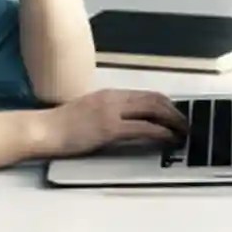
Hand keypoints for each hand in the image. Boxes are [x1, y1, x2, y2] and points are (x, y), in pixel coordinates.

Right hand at [30, 89, 188, 158]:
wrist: (44, 130)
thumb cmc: (62, 126)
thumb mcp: (89, 112)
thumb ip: (109, 113)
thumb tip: (128, 122)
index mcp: (109, 94)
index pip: (145, 94)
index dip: (166, 104)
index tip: (177, 114)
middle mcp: (113, 98)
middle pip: (154, 99)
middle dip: (175, 111)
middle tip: (187, 124)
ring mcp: (111, 112)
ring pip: (153, 110)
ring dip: (173, 121)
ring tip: (183, 132)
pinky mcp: (109, 128)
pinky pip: (143, 127)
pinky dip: (161, 132)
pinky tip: (169, 138)